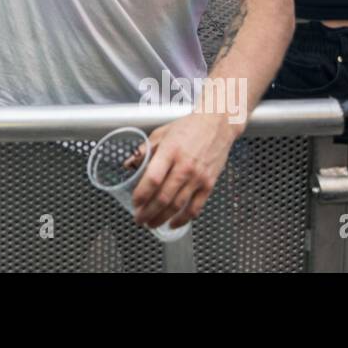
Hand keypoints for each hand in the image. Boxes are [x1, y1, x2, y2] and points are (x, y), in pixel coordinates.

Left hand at [132, 112, 236, 230]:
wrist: (218, 124)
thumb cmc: (189, 127)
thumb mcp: (162, 133)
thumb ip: (145, 150)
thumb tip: (129, 164)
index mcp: (170, 151)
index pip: (153, 178)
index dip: (142, 194)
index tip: (135, 202)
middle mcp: (184, 166)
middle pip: (164, 197)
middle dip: (148, 212)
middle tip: (139, 219)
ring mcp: (198, 177)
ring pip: (178, 205)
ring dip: (163, 218)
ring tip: (152, 224)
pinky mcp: (209, 184)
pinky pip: (196, 207)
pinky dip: (184, 219)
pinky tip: (174, 223)